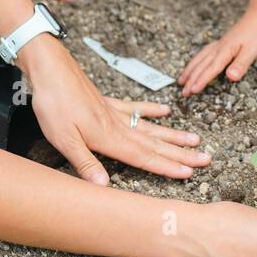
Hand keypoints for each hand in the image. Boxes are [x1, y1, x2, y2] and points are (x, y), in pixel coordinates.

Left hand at [20, 36, 208, 184]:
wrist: (50, 69)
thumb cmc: (53, 105)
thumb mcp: (63, 139)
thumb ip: (86, 163)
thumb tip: (105, 187)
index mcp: (109, 138)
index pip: (143, 157)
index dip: (166, 166)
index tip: (189, 172)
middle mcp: (117, 125)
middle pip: (154, 143)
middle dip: (180, 153)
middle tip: (206, 158)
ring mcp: (114, 111)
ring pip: (150, 127)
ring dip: (173, 135)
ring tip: (195, 140)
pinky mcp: (107, 101)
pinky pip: (135, 107)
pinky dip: (151, 110)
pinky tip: (165, 110)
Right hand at [177, 8, 256, 95]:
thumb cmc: (256, 33)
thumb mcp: (252, 51)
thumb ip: (240, 64)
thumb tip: (230, 77)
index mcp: (225, 52)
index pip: (210, 69)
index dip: (201, 81)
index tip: (192, 91)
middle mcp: (218, 48)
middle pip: (201, 66)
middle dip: (191, 80)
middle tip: (183, 93)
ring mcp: (218, 45)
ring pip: (199, 59)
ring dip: (189, 71)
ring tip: (181, 80)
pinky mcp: (221, 43)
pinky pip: (203, 54)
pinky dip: (196, 61)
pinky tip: (195, 63)